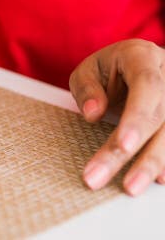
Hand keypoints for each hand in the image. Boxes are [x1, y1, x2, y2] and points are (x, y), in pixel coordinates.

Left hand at [69, 39, 164, 195]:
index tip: (123, 146)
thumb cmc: (109, 69)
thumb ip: (88, 89)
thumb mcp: (89, 69)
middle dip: (139, 154)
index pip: (146, 86)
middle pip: (159, 117)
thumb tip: (92, 113)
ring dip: (153, 164)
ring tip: (131, 188)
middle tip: (117, 181)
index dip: (137, 118)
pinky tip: (157, 179)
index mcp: (143, 57)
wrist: (136, 64)